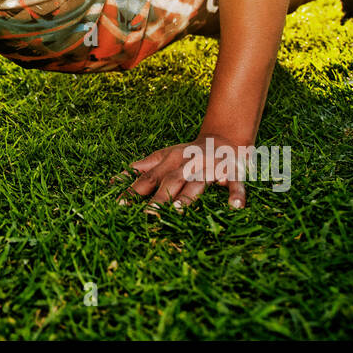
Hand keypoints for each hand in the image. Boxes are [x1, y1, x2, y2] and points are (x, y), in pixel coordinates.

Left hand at [110, 132, 249, 211]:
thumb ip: (143, 167)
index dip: (134, 190)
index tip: (119, 204)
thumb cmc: (189, 153)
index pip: (148, 177)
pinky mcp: (233, 172)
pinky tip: (235, 207)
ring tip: (179, 209)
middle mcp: (188, 165)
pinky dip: (236, 194)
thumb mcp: (164, 155)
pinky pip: (236, 184)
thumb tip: (115, 179)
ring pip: (198, 183)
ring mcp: (210, 168)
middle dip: (159, 197)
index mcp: (170, 162)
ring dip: (189, 196)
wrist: (225, 138)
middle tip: (148, 214)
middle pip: (171, 182)